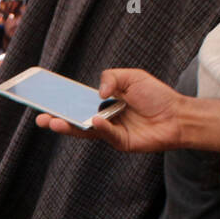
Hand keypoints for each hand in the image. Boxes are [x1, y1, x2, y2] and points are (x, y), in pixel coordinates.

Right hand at [36, 69, 187, 152]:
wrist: (178, 115)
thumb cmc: (157, 96)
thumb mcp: (133, 76)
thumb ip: (111, 77)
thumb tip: (97, 93)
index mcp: (103, 102)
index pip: (77, 102)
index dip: (61, 101)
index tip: (44, 98)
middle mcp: (103, 117)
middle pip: (75, 119)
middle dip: (56, 118)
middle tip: (40, 117)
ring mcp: (110, 131)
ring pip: (85, 131)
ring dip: (69, 127)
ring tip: (54, 123)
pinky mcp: (120, 142)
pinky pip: (106, 135)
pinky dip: (100, 128)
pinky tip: (94, 121)